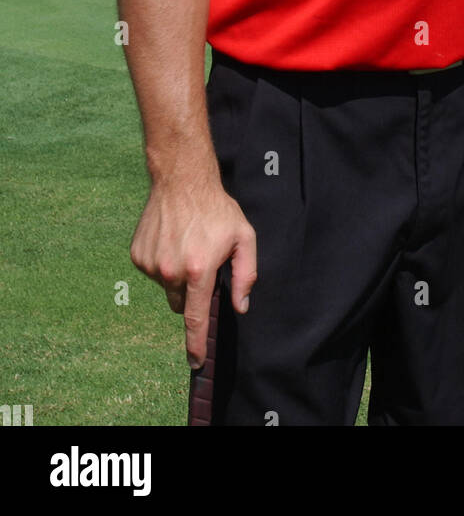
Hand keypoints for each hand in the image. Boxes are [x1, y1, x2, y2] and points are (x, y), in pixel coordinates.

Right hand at [129, 180, 256, 368]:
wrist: (181, 180)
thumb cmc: (217, 208)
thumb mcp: (244, 237)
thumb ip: (245, 275)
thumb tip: (240, 306)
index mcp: (198, 271)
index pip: (196, 318)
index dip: (196, 343)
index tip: (195, 362)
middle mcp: (171, 272)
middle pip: (181, 302)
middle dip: (192, 291)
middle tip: (202, 261)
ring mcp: (151, 264)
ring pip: (166, 286)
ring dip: (177, 275)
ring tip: (186, 243)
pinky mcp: (138, 256)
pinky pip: (153, 272)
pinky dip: (163, 263)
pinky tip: (172, 240)